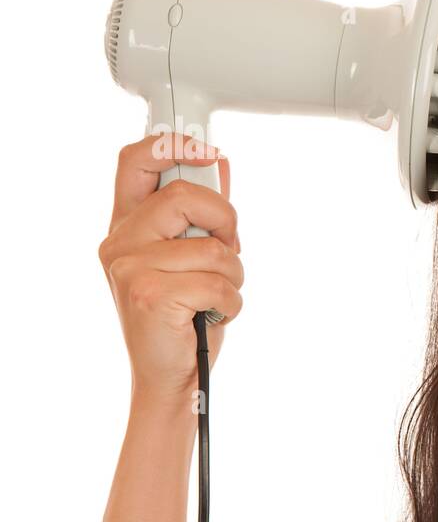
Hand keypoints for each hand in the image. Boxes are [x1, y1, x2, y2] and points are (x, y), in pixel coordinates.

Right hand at [98, 134, 243, 400]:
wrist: (171, 377)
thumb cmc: (183, 318)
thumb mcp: (192, 257)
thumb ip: (201, 213)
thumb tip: (219, 163)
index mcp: (128, 226)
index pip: (135, 161)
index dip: (173, 144)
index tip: (208, 151)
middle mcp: (120, 242)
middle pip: (185, 195)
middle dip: (225, 221)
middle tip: (226, 251)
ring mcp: (130, 267)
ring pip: (212, 247)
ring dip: (232, 276)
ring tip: (214, 297)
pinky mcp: (149, 294)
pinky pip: (218, 282)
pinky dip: (231, 303)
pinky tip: (212, 316)